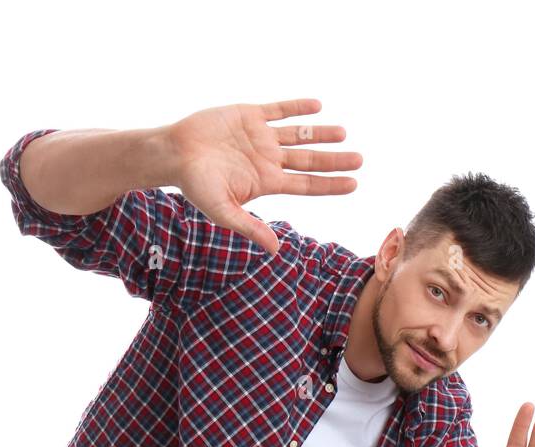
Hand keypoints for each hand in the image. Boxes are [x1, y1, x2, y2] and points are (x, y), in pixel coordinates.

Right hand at [165, 97, 361, 254]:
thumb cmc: (195, 185)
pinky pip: (278, 110)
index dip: (331, 184)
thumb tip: (276, 250)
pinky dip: (297, 107)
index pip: (307, 184)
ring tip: (344, 133)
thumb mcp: (224, 211)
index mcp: (266, 182)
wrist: (173, 153)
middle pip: (309, 160)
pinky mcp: (249, 115)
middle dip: (335, 160)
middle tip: (360, 159)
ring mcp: (260, 137)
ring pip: (299, 134)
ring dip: (321, 133)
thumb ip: (251, 227)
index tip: (355, 183)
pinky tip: (317, 107)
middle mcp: (268, 160)